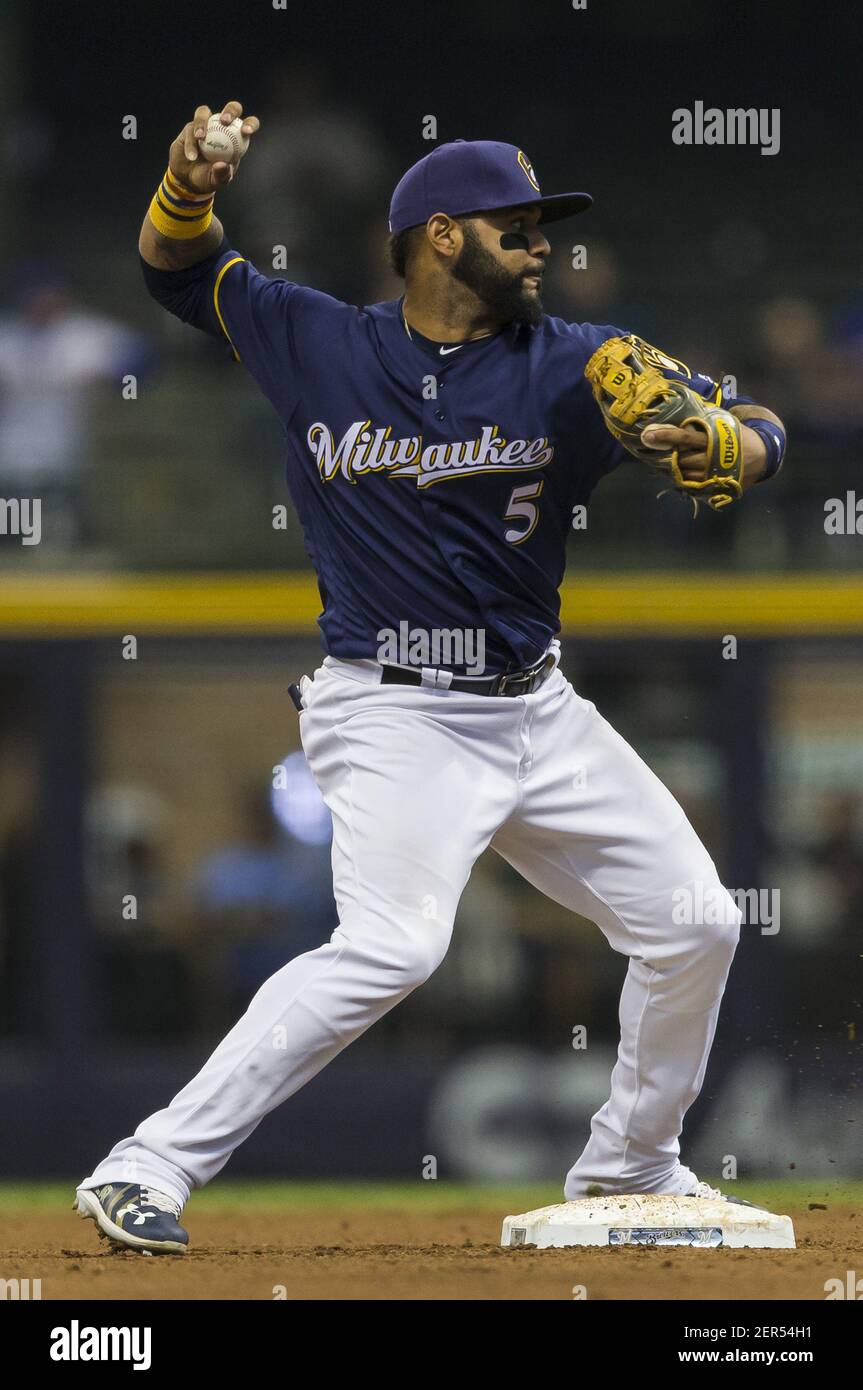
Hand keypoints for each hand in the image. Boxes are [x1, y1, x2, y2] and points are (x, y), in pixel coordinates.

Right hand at [168, 100, 259, 194]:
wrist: (187, 180)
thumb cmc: (207, 178)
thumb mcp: (217, 181)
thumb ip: (222, 174)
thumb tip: (224, 165)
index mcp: (236, 138)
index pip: (248, 125)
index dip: (250, 124)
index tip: (246, 131)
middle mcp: (222, 127)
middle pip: (231, 108)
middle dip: (230, 111)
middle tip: (225, 121)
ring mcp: (205, 125)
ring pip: (205, 112)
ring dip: (202, 122)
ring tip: (200, 138)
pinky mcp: (189, 128)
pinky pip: (190, 129)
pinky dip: (191, 142)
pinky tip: (191, 156)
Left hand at [640, 421, 766, 487]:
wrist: (762, 455)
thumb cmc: (737, 434)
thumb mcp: (723, 422)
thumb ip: (703, 417)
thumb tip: (680, 401)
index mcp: (713, 437)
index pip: (684, 437)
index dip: (665, 436)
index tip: (648, 435)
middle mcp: (711, 457)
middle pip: (681, 458)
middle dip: (671, 455)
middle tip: (664, 450)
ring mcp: (713, 473)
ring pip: (684, 473)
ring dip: (676, 467)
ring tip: (674, 460)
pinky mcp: (715, 485)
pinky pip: (691, 484)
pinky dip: (684, 478)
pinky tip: (684, 471)